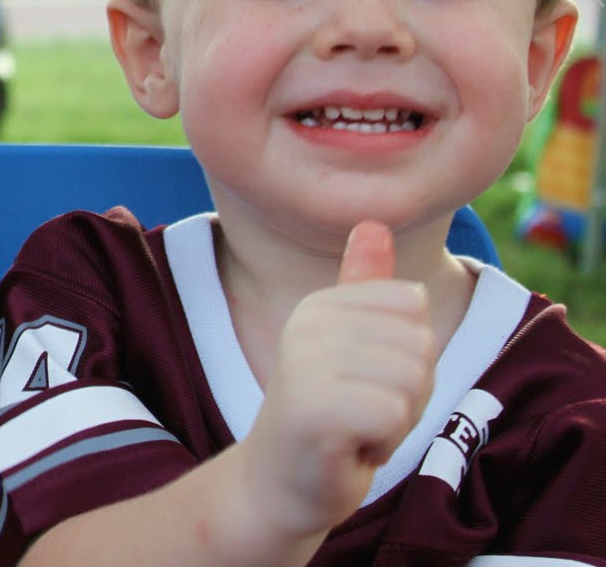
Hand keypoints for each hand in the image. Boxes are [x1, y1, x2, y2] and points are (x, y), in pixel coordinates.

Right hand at [240, 221, 433, 542]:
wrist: (281, 481)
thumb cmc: (330, 414)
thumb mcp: (351, 345)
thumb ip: (365, 286)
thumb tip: (374, 222)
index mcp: (321, 303)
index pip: (415, 307)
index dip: (408, 354)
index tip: (365, 380)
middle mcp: (308, 323)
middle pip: (420, 345)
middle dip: (409, 392)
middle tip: (361, 411)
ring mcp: (307, 364)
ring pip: (413, 380)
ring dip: (397, 420)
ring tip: (356, 428)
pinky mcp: (315, 409)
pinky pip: (394, 415)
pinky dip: (383, 443)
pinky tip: (351, 448)